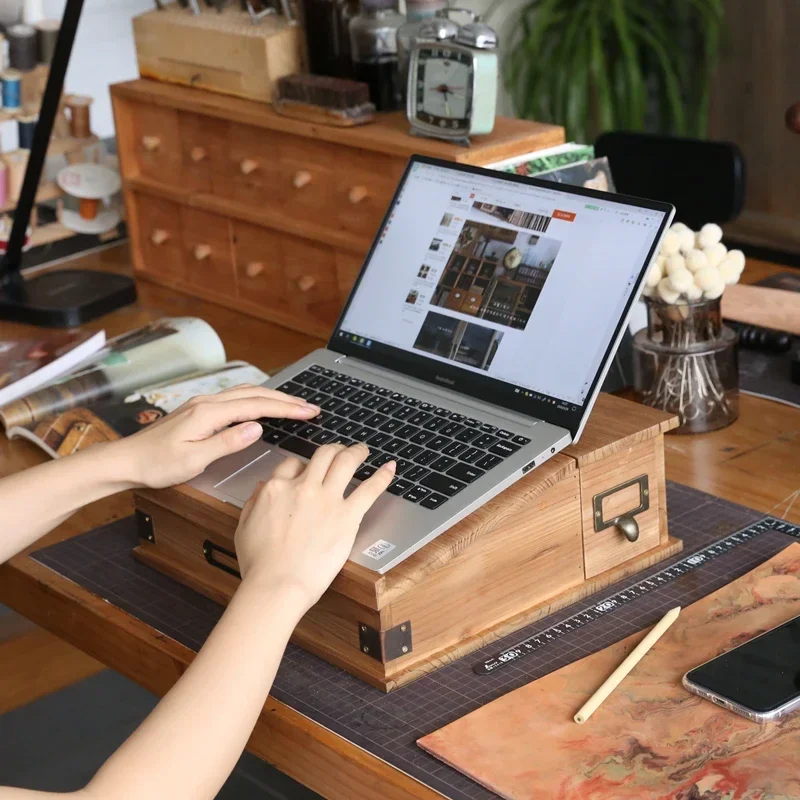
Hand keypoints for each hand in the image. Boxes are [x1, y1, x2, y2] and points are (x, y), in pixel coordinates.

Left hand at [115, 385, 319, 488]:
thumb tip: (257, 428)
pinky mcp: (198, 411)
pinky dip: (257, 399)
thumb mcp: (194, 459)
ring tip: (294, 404)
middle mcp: (207, 403)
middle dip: (286, 400)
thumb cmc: (156, 464)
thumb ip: (227, 442)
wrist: (125, 461)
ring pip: (246, 393)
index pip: (257, 406)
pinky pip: (235, 398)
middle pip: (255, 394)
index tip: (309, 412)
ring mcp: (202, 405)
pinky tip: (262, 405)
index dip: (287, 408)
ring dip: (273, 397)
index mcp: (209, 413)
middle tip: (311, 407)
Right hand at [235, 443, 394, 611]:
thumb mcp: (244, 527)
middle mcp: (303, 487)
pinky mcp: (348, 515)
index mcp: (276, 489)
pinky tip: (390, 468)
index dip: (302, 465)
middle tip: (340, 452)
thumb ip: (253, 503)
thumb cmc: (260, 564)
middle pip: (322, 455)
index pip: (292, 464)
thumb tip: (262, 488)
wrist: (277, 584)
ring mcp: (327, 499)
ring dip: (356, 452)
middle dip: (333, 450)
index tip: (309, 471)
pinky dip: (382, 476)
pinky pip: (369, 489)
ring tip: (362, 451)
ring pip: (345, 461)